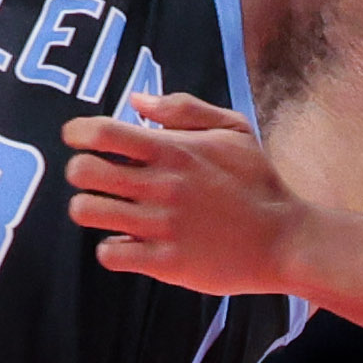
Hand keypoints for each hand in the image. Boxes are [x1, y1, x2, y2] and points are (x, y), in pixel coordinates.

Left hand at [63, 92, 310, 296]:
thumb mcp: (233, 129)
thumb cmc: (258, 181)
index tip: (77, 138)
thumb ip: (182, 109)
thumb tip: (136, 100)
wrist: (284, 240)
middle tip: (92, 176)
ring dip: (88, 208)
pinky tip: (126, 241)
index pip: (102, 132)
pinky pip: (110, 253)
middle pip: (83, 171)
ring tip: (104, 208)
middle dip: (78, 171)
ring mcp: (160, 226)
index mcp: (173, 150)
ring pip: (87, 212)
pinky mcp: (165, 262)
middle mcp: (161, 185)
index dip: (77, 132)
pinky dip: (111, 247)